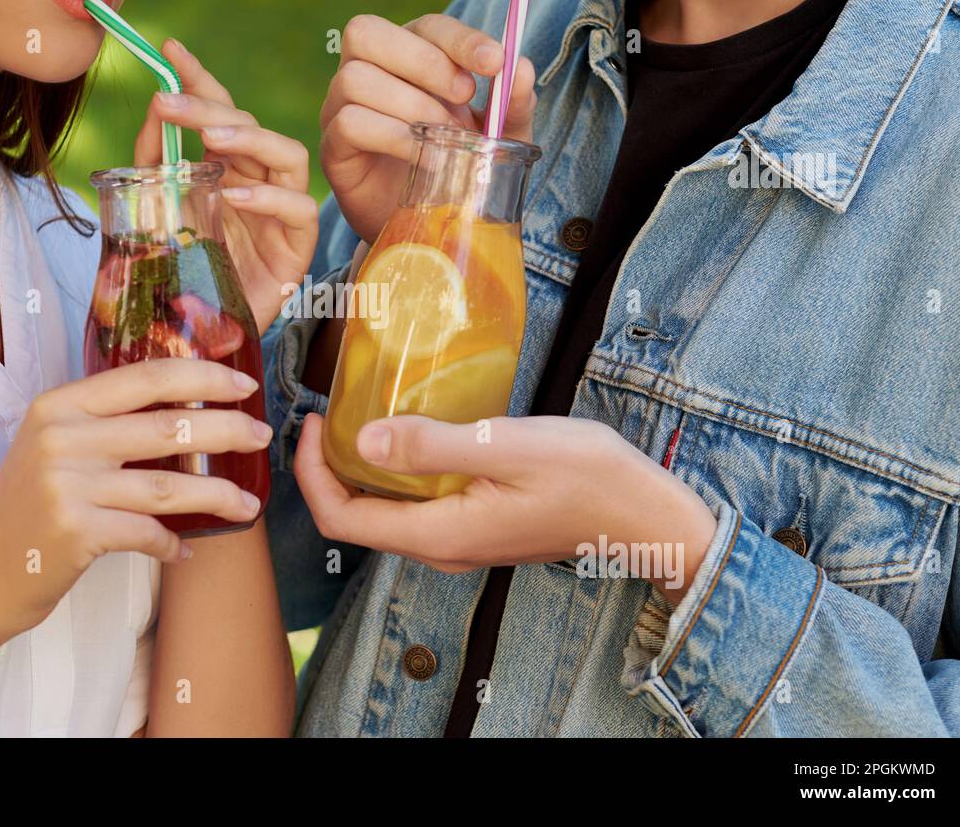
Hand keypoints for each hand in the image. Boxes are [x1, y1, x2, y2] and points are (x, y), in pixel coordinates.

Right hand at [0, 358, 272, 636]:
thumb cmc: (27, 505)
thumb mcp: (53, 445)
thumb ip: (104, 421)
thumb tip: (186, 406)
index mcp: (61, 405)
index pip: (146, 376)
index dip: (203, 375)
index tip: (243, 382)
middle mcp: (63, 438)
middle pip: (168, 426)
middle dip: (227, 428)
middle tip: (260, 436)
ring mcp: (69, 485)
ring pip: (167, 485)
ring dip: (217, 495)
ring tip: (249, 505)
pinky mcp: (76, 532)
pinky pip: (147, 533)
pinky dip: (172, 543)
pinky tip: (186, 549)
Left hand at [135, 39, 317, 332]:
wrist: (198, 342)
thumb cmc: (181, 276)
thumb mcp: (158, 212)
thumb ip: (154, 165)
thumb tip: (154, 110)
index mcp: (226, 167)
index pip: (220, 111)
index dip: (200, 77)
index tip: (168, 50)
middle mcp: (258, 181)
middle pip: (251, 126)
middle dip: (211, 106)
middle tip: (170, 101)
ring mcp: (282, 212)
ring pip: (288, 155)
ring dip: (250, 140)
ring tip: (212, 138)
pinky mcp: (298, 248)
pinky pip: (300, 211)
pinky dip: (268, 200)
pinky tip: (234, 197)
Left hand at [293, 413, 715, 603]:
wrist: (648, 516)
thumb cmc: (589, 478)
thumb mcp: (508, 448)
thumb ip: (433, 445)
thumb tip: (362, 438)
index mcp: (440, 534)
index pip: (343, 520)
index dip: (311, 475)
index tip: (312, 421)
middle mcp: (441, 548)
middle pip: (356, 519)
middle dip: (327, 469)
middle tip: (326, 411)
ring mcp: (460, 542)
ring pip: (384, 513)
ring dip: (359, 470)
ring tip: (357, 413)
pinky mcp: (477, 528)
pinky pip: (414, 507)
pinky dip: (394, 473)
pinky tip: (407, 432)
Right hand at [318, 13, 537, 241]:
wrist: (429, 228)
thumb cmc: (461, 168)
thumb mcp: (499, 138)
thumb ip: (512, 104)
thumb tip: (521, 66)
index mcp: (407, 56)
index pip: (424, 27)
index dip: (458, 38)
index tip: (495, 62)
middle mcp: (365, 73)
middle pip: (366, 33)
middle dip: (422, 60)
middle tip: (464, 95)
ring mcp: (340, 108)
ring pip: (355, 78)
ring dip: (410, 103)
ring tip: (446, 136)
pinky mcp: (333, 149)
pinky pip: (350, 124)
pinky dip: (394, 136)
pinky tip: (427, 158)